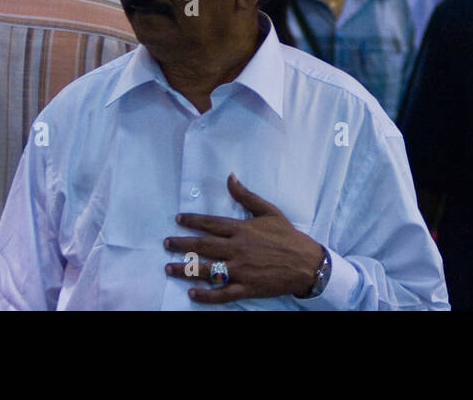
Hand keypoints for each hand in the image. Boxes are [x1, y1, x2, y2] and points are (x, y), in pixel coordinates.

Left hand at [163, 173, 325, 303]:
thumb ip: (246, 196)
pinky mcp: (246, 287)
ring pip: (207, 270)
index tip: (178, 220)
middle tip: (166, 244)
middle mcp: (237, 249)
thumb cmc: (287, 236)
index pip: (211, 224)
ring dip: (185, 269)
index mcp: (242, 229)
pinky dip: (206, 295)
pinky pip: (222, 293)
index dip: (192, 221)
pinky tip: (192, 293)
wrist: (306, 262)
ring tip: (169, 268)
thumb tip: (230, 177)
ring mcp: (240, 270)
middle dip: (181, 244)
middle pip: (202, 246)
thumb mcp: (269, 211)